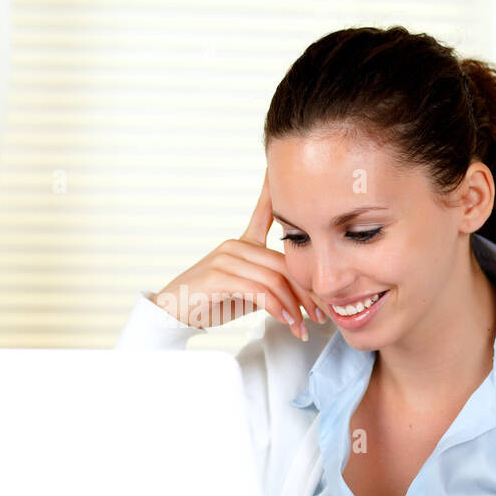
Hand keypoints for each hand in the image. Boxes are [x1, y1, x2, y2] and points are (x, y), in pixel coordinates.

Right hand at [151, 169, 326, 336]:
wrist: (174, 313)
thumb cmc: (211, 301)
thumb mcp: (246, 290)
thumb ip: (269, 284)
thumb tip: (300, 295)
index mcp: (242, 244)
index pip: (263, 213)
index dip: (272, 191)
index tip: (281, 169)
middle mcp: (234, 246)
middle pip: (283, 263)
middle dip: (306, 292)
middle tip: (321, 315)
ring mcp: (225, 259)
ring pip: (274, 279)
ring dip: (292, 306)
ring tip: (302, 326)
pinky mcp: (218, 276)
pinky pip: (259, 291)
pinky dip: (276, 308)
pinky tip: (284, 320)